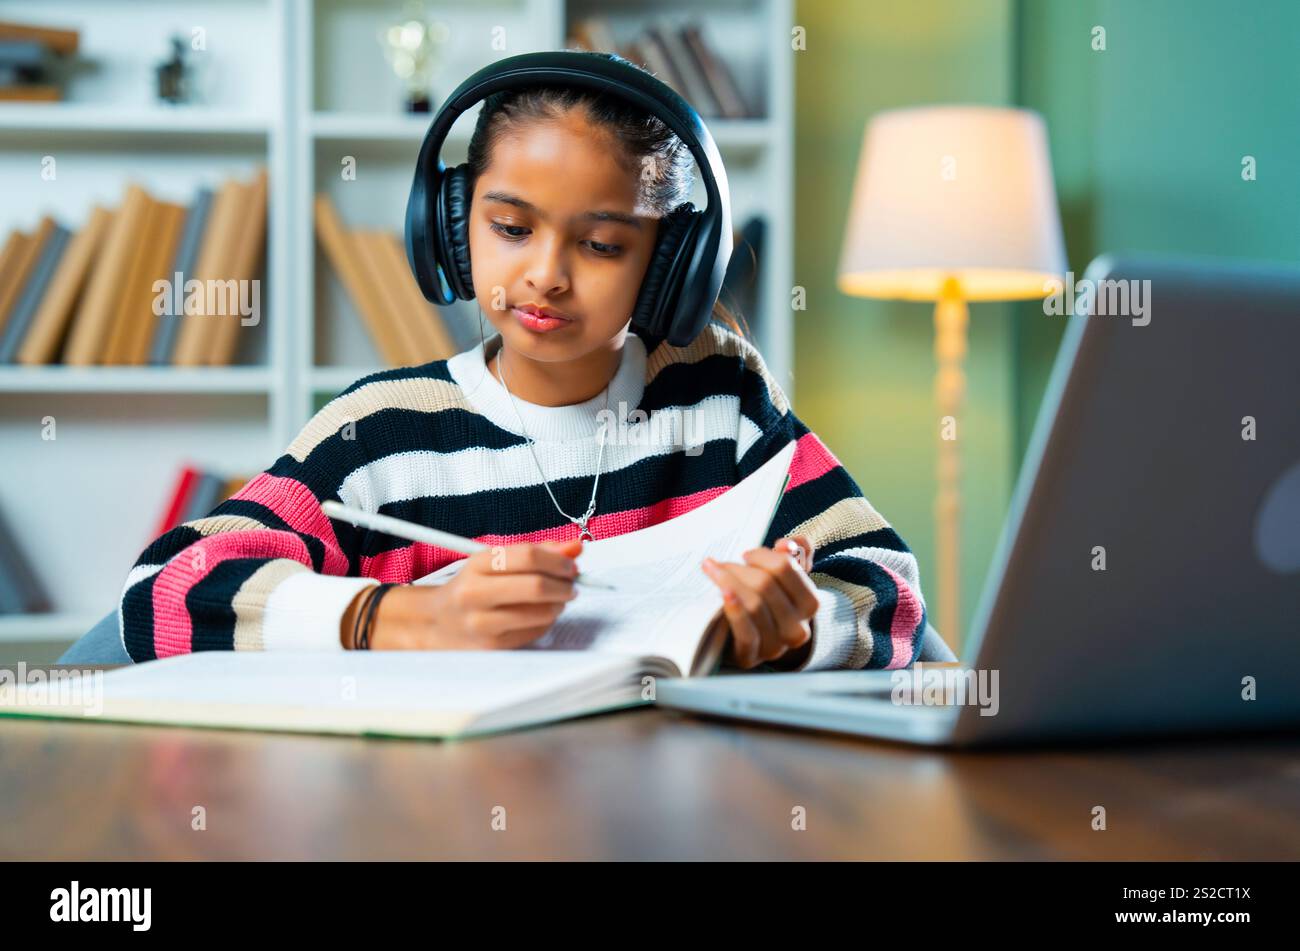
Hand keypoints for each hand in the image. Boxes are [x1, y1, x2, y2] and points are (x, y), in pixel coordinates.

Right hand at [345, 539, 582, 649]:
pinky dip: (547, 622)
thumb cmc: (473, 587)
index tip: (571, 564)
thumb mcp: (495, 562)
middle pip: (536, 586)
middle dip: (564, 585)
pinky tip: (541, 616)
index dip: (558, 559)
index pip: (527, 555)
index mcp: (477, 565)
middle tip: (572, 584)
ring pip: (541, 612)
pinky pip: (535, 632)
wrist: (436, 623)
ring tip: (559, 599)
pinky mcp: (491, 647)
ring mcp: (482, 623)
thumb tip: (576, 547)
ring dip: (560, 605)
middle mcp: (475, 593)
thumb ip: (537, 552)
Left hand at [700, 535, 818, 669]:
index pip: (786, 568)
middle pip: (766, 585)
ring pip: (754, 605)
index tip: (746, 555)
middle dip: (740, 569)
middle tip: (721, 564)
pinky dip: (734, 610)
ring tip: (713, 571)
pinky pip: (745, 632)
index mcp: (810, 604)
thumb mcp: (788, 574)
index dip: (762, 555)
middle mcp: (797, 628)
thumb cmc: (769, 600)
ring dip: (729, 582)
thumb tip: (788, 545)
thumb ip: (797, 551)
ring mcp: (775, 646)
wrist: (754, 638)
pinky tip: (722, 593)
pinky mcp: (751, 657)